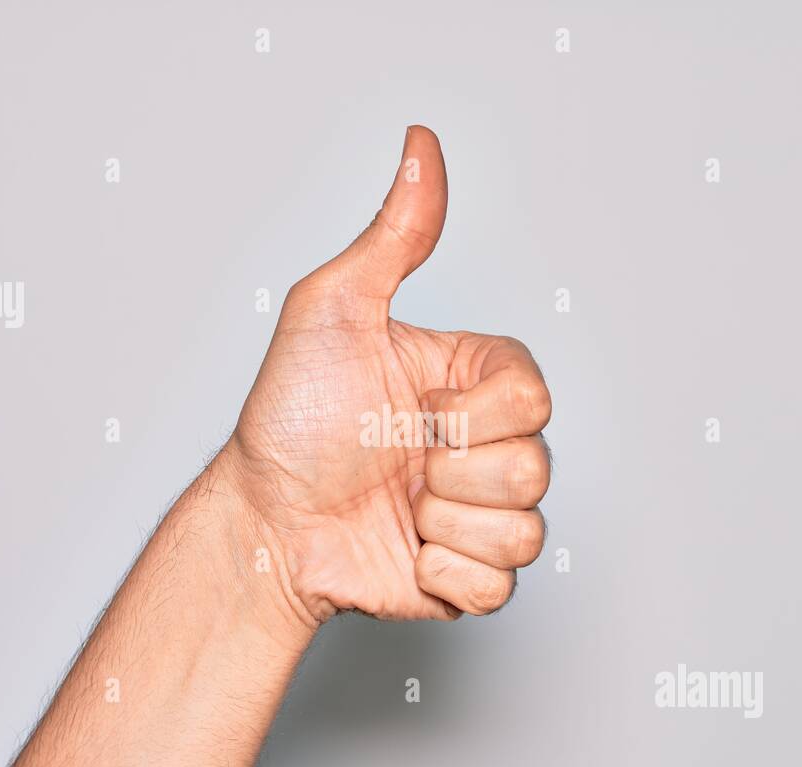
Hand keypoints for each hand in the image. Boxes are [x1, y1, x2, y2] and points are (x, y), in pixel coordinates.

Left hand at [224, 126, 552, 625]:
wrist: (263, 522)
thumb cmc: (290, 418)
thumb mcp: (333, 311)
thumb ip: (394, 236)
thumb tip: (422, 145)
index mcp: (470, 384)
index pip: (534, 394)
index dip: (475, 411)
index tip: (417, 408)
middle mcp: (484, 447)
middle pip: (538, 465)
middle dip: (451, 470)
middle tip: (397, 461)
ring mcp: (478, 514)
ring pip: (525, 530)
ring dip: (444, 522)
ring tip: (398, 508)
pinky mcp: (468, 579)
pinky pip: (501, 585)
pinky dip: (445, 574)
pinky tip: (406, 551)